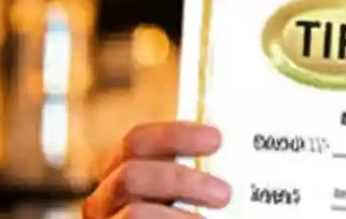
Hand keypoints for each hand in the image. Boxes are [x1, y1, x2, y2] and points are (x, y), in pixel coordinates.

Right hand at [82, 122, 230, 217]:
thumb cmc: (190, 212)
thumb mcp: (189, 191)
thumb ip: (202, 175)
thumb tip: (240, 152)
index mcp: (123, 170)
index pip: (138, 141)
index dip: (175, 135)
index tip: (216, 139)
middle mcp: (105, 199)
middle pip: (131, 174)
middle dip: (182, 180)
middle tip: (225, 194)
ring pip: (134, 214)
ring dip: (178, 217)